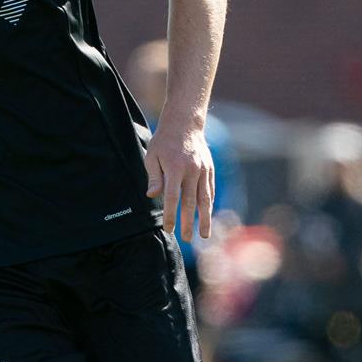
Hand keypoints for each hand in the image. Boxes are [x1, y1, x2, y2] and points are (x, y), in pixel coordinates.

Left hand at [144, 122, 213, 242]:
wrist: (185, 123)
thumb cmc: (164, 141)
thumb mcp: (152, 156)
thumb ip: (154, 177)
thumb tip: (151, 195)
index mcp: (175, 168)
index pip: (172, 197)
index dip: (170, 214)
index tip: (168, 229)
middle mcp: (191, 170)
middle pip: (190, 202)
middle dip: (188, 222)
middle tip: (185, 239)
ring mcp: (203, 170)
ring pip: (205, 199)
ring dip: (204, 218)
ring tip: (204, 235)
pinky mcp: (209, 169)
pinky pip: (210, 190)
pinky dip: (209, 205)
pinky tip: (207, 216)